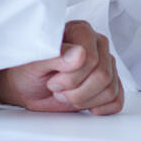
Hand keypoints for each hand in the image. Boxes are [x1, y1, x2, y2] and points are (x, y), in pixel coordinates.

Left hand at [0, 20, 123, 114]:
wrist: (24, 86)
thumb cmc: (27, 69)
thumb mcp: (35, 61)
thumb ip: (57, 56)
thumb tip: (81, 54)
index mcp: (81, 31)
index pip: (92, 58)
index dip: (72, 77)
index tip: (53, 80)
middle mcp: (97, 45)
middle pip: (103, 76)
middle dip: (76, 92)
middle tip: (58, 89)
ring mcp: (106, 64)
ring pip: (110, 90)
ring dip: (83, 100)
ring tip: (66, 94)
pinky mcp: (109, 84)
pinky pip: (116, 100)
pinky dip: (98, 108)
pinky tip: (82, 103)